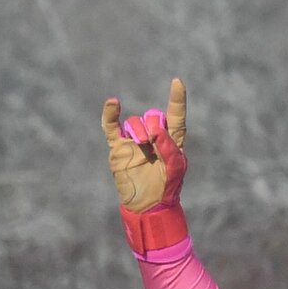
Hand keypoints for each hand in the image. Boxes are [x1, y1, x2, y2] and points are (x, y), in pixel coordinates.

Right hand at [102, 78, 186, 213]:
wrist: (147, 206)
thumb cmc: (166, 188)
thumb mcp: (175, 169)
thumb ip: (169, 147)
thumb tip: (155, 128)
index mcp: (172, 142)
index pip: (175, 117)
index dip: (176, 100)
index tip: (177, 82)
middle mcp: (154, 138)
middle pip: (153, 117)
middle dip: (153, 124)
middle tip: (152, 140)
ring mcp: (135, 141)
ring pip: (135, 122)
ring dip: (138, 130)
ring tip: (141, 144)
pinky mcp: (119, 146)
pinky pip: (111, 125)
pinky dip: (110, 113)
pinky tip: (113, 103)